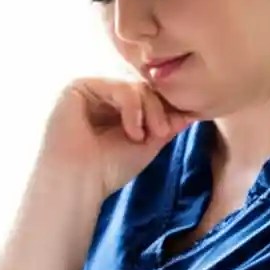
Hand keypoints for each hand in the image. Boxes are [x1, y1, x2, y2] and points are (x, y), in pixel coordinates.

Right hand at [33, 79, 195, 199]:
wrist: (77, 183)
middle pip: (143, 88)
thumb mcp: (147, 145)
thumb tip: (192, 110)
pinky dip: (132, 108)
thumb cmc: (107, 170)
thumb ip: (166, 125)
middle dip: (159, 109)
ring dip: (149, 109)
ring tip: (148, 136)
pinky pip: (118, 86)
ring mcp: (90, 90)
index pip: (148, 96)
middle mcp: (101, 97)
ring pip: (133, 86)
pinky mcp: (78, 87)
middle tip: (164, 132)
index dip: (166, 107)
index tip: (181, 123)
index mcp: (115, 109)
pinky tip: (132, 131)